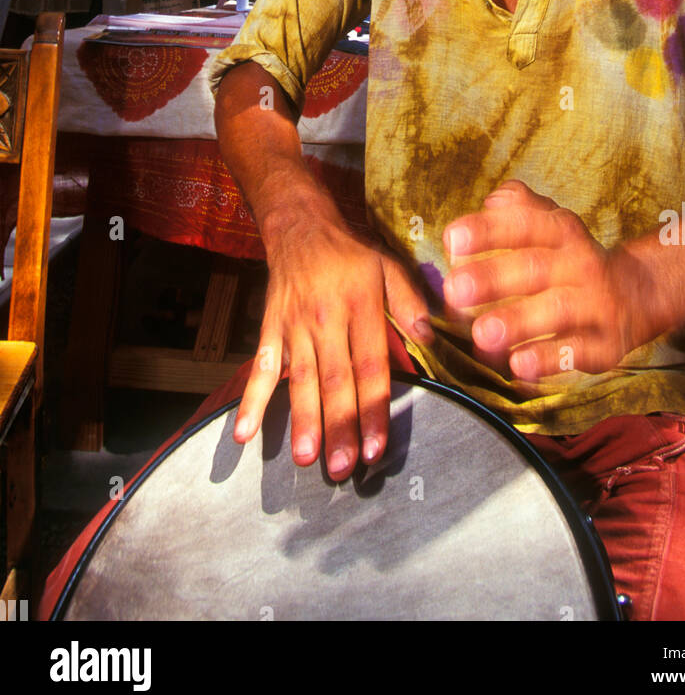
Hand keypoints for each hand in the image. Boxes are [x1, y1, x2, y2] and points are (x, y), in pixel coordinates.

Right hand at [234, 221, 431, 480]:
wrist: (300, 225)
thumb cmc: (351, 253)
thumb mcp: (390, 266)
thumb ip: (410, 303)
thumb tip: (430, 340)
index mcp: (362, 305)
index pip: (370, 366)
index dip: (373, 408)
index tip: (376, 447)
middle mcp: (327, 318)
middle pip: (334, 380)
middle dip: (339, 427)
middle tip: (343, 469)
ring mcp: (294, 325)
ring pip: (300, 380)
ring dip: (302, 421)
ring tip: (306, 459)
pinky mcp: (270, 328)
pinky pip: (260, 367)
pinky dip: (251, 401)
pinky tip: (244, 434)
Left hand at [442, 181, 644, 379]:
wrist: (636, 294)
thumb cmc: (572, 259)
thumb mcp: (551, 223)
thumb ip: (519, 208)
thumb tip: (492, 201)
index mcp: (561, 231)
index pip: (523, 224)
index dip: (488, 230)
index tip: (452, 240)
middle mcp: (579, 264)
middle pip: (535, 267)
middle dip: (492, 278)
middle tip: (454, 290)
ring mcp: (595, 303)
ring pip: (557, 310)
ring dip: (518, 322)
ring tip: (482, 334)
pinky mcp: (604, 343)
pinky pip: (578, 352)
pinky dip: (548, 359)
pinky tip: (518, 366)